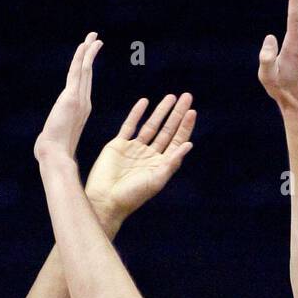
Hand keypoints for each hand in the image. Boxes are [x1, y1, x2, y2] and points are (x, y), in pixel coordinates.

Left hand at [34, 32, 103, 163]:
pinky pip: (78, 72)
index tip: (89, 59)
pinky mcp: (71, 97)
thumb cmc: (52, 152)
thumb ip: (50, 137)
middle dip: (91, 56)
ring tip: (94, 37)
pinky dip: (81, 57)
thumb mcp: (52, 140)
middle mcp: (84, 103)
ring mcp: (80, 100)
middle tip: (96, 41)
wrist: (55, 155)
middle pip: (88, 74)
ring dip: (89, 52)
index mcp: (81, 111)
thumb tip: (41, 145)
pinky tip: (84, 46)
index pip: (84, 86)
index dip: (88, 70)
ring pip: (85, 70)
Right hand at [85, 93, 195, 224]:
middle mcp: (149, 156)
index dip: (185, 127)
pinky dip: (136, 113)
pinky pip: (129, 126)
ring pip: (151, 125)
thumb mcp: (156, 180)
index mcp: (160, 165)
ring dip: (161, 111)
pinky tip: (144, 102)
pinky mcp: (119, 145)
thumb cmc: (132, 196)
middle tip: (187, 97)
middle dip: (177, 114)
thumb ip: (172, 162)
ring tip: (171, 97)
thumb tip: (189, 145)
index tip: (192, 111)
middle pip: (167, 130)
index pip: (176, 141)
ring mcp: (134, 149)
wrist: (105, 200)